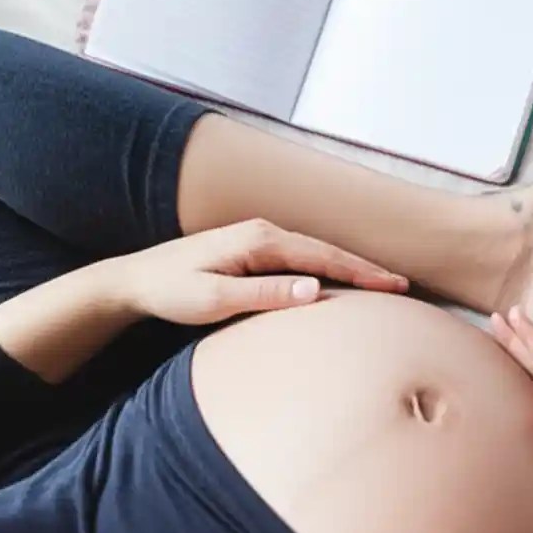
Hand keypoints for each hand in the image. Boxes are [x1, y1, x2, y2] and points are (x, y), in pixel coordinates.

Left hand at [103, 219, 406, 324]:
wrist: (131, 281)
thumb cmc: (169, 291)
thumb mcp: (214, 300)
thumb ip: (265, 294)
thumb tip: (315, 289)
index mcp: (260, 240)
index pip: (323, 255)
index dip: (361, 271)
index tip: (394, 285)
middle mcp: (264, 233)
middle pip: (327, 250)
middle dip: (365, 267)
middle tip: (402, 285)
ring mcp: (259, 240)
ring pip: (316, 253)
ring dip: (349, 268)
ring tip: (380, 285)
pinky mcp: (253, 253)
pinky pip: (302, 259)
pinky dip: (328, 269)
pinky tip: (339, 283)